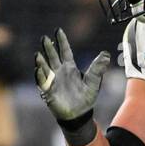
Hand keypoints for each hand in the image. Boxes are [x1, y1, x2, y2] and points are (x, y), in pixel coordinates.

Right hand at [35, 28, 109, 145]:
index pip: (65, 51)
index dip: (62, 41)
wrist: (80, 114)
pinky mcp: (49, 91)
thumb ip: (97, 68)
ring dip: (41, 62)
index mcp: (70, 68)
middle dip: (48, 48)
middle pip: (53, 57)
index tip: (58, 30)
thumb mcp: (93, 81)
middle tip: (44, 38)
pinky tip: (38, 70)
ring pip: (45, 68)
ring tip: (38, 55)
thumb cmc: (86, 97)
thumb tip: (106, 54)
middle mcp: (60, 72)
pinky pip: (43, 83)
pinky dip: (40, 76)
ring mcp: (53, 81)